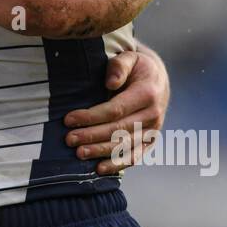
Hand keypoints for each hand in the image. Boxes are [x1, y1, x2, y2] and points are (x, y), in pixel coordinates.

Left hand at [62, 46, 169, 174]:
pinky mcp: (150, 141)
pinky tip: (99, 169)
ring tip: (79, 154)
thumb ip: (119, 66)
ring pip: (125, 146)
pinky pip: (135, 156)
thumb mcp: (130, 57)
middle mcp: (153, 115)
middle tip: (69, 139)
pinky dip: (117, 164)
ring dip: (100, 151)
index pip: (115, 110)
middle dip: (91, 136)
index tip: (68, 119)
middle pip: (118, 130)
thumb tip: (111, 83)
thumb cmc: (137, 68)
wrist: (158, 80)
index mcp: (147, 94)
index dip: (91, 116)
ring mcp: (153, 131)